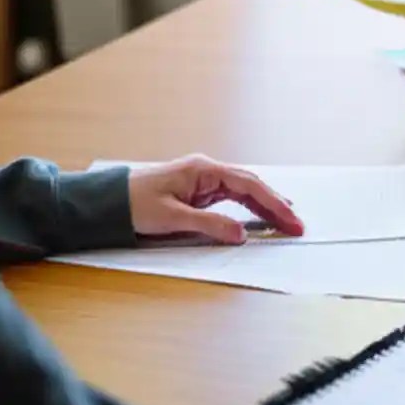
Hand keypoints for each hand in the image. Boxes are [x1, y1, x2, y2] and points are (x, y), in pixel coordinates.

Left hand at [127, 154, 303, 243]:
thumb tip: (241, 234)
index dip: (273, 204)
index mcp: (204, 171)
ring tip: (287, 222)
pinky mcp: (199, 192)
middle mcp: (207, 171)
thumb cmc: (133, 204)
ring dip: (266, 207)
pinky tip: (262, 217)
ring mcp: (204, 181)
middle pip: (252, 186)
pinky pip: (233, 198)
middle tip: (297, 225)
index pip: (249, 186)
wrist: (106, 201)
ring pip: (245, 192)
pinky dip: (250, 208)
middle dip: (276, 205)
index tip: (291, 221)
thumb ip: (209, 224)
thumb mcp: (172, 218)